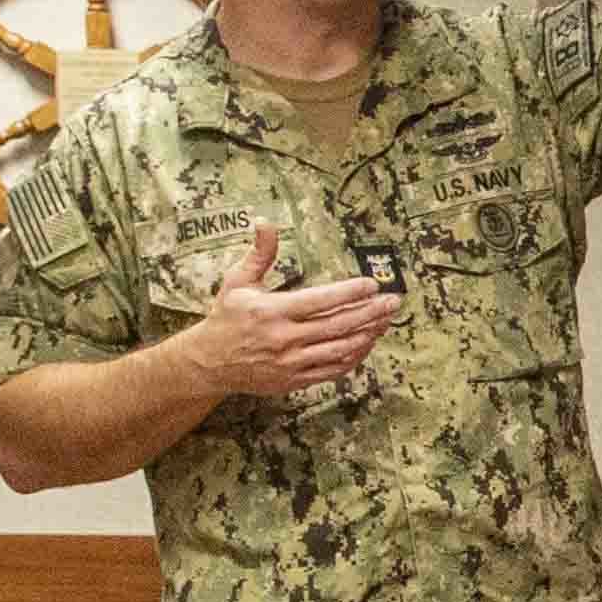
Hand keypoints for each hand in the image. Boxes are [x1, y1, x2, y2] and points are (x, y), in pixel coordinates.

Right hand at [180, 224, 397, 401]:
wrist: (208, 363)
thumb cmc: (225, 317)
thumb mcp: (237, 282)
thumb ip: (259, 254)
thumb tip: (265, 222)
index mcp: (272, 311)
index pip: (319, 301)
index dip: (349, 293)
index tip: (372, 284)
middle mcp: (284, 339)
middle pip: (337, 325)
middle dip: (370, 313)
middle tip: (393, 301)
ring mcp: (291, 362)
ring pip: (340, 349)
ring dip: (367, 335)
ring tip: (386, 320)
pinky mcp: (295, 380)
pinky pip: (333, 369)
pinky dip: (354, 357)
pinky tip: (367, 342)